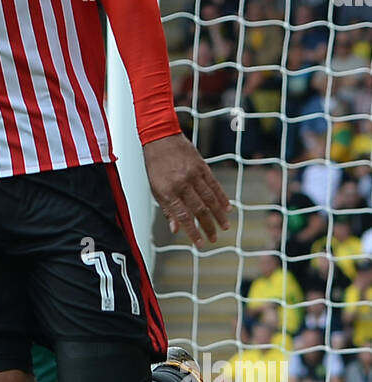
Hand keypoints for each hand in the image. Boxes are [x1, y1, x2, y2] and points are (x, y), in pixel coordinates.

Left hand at [142, 132, 230, 247]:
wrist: (160, 137)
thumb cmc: (155, 166)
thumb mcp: (155, 188)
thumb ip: (167, 209)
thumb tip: (176, 229)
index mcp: (167, 191)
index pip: (183, 216)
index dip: (192, 232)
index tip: (200, 244)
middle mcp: (181, 184)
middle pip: (199, 210)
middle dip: (208, 227)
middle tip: (215, 239)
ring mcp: (193, 175)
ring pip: (209, 198)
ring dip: (218, 215)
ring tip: (225, 226)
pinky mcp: (202, 167)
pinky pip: (214, 185)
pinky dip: (221, 197)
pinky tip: (227, 208)